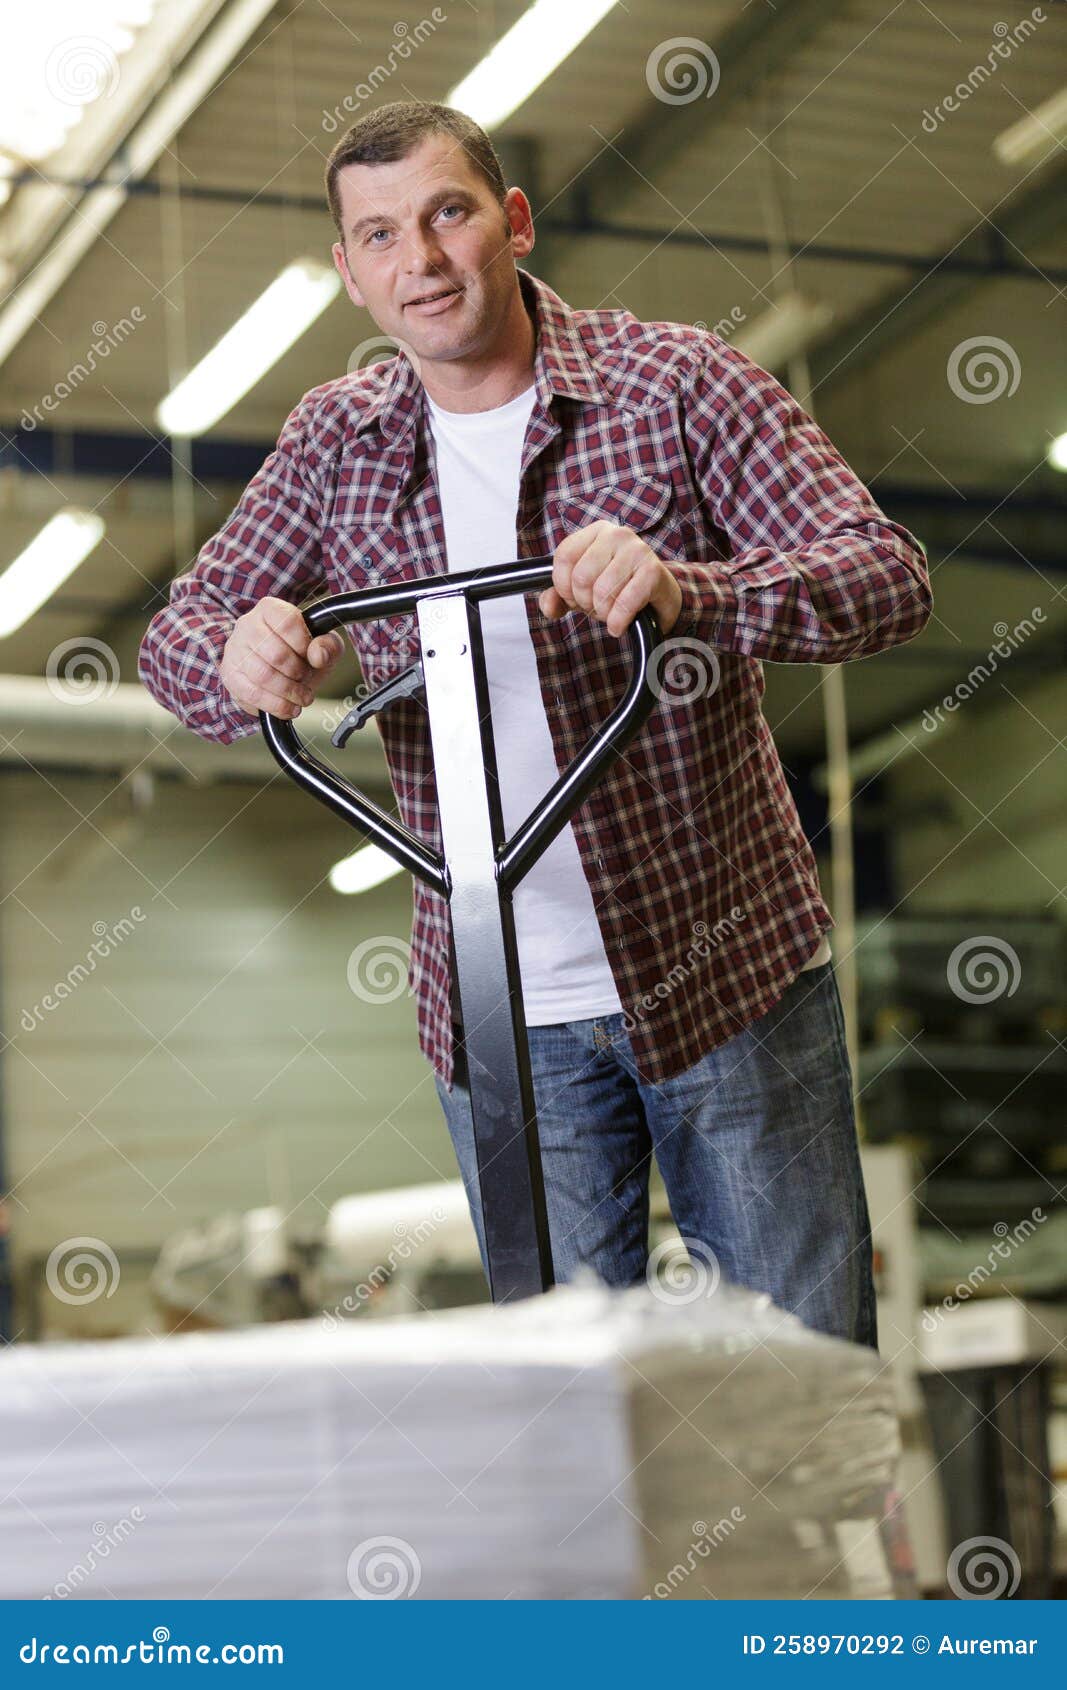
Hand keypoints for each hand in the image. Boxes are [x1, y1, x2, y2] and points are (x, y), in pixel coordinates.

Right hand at [220, 596, 345, 718]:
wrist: (277, 672)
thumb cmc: (299, 654)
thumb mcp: (323, 645)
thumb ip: (329, 645)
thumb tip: (318, 655)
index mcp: (270, 609)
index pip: (287, 622)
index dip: (304, 645)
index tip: (312, 658)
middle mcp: (247, 625)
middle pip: (276, 654)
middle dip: (298, 673)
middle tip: (306, 679)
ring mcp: (235, 650)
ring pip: (264, 676)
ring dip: (289, 691)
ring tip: (302, 696)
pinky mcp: (230, 675)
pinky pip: (253, 694)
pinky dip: (277, 705)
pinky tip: (289, 707)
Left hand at [539, 521, 682, 637]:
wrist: (659, 597)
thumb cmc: (618, 588)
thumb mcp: (583, 590)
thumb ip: (557, 596)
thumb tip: (548, 606)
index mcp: (596, 532)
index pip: (564, 556)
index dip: (563, 586)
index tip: (573, 597)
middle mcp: (617, 534)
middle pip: (581, 577)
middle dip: (585, 603)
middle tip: (597, 607)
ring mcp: (638, 550)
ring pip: (602, 592)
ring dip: (603, 614)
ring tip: (611, 613)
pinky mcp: (653, 571)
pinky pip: (624, 603)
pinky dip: (618, 622)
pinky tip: (619, 625)